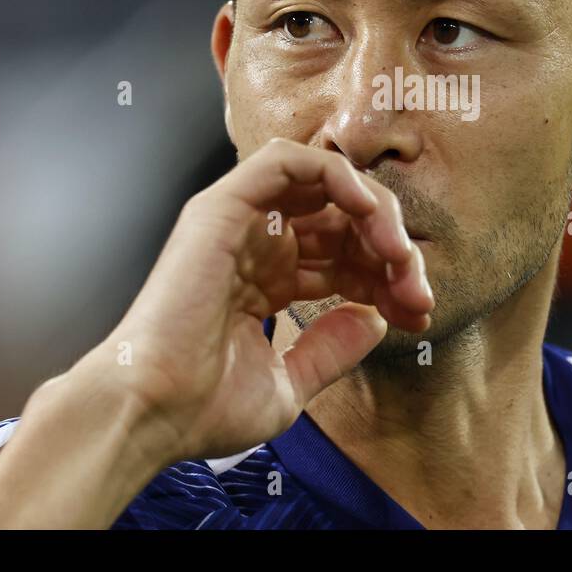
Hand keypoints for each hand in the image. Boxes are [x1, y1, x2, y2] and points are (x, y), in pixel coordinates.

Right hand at [83, 137, 433, 466]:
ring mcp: (240, 221)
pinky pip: (288, 160)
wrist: (153, 412)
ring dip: (373, 211)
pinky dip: (336, 174)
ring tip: (398, 255)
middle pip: (344, 220)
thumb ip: (331, 347)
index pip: (344, 258)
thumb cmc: (205, 408)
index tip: (418, 314)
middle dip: (392, 250)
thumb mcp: (290, 383)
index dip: (389, 278)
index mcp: (267, 281)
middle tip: (418, 292)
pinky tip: (367, 213)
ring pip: (326, 183)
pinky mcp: (224, 205)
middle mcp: (256, 245)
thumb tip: (373, 317)